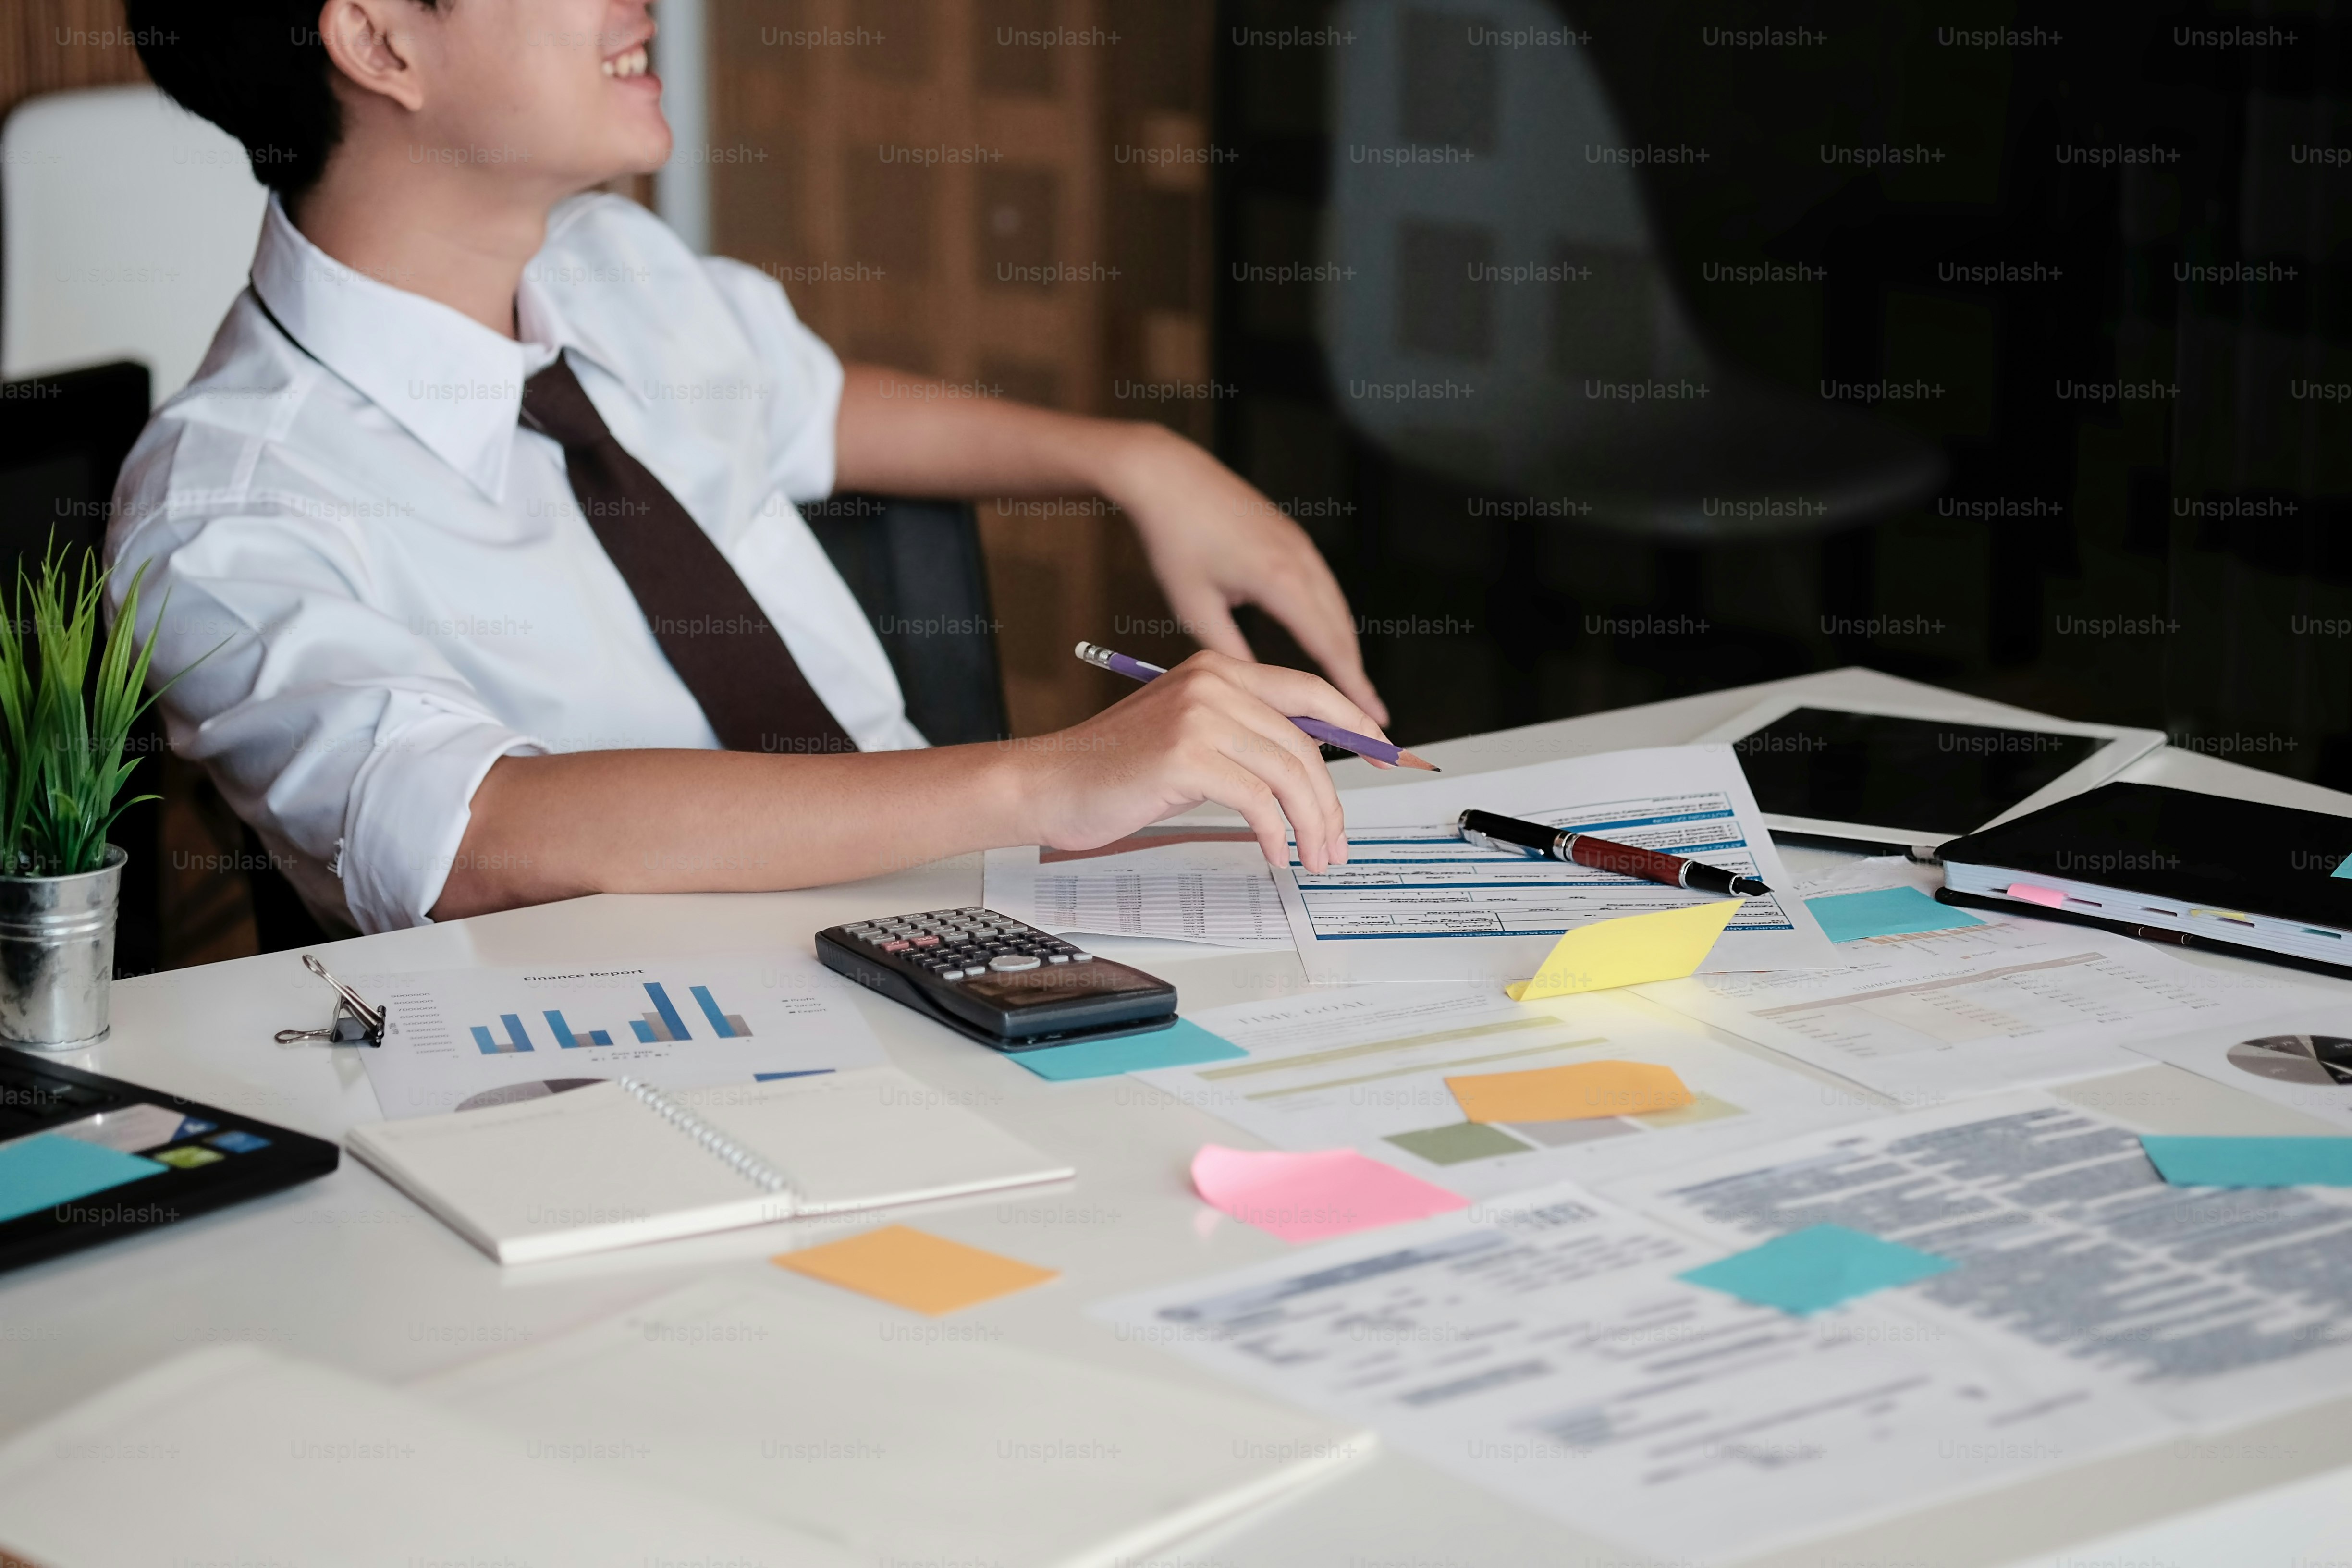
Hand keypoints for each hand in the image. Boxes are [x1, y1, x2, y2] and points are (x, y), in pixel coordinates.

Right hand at [1007, 652, 1388, 872]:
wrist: (1050, 783)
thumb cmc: (1113, 768)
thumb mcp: (1188, 735)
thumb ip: (1242, 735)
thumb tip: (1304, 767)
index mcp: (1218, 669)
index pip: (1309, 691)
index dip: (1355, 725)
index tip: (1384, 756)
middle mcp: (1213, 682)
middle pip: (1304, 742)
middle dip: (1331, 800)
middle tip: (1337, 842)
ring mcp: (1200, 715)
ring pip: (1289, 772)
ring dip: (1311, 824)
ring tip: (1314, 857)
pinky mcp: (1186, 755)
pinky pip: (1257, 799)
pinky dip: (1275, 833)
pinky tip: (1275, 854)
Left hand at [1103, 426, 1388, 726]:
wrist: (1168, 476)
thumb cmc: (1173, 539)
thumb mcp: (1194, 607)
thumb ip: (1230, 651)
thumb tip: (1256, 688)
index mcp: (1280, 581)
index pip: (1329, 647)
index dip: (1353, 686)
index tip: (1372, 717)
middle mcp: (1301, 561)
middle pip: (1343, 631)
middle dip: (1358, 676)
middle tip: (1370, 717)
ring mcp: (1301, 546)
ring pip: (1338, 609)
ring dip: (1347, 649)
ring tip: (1352, 688)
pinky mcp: (1293, 538)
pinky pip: (1325, 588)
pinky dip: (1333, 621)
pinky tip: (1327, 640)